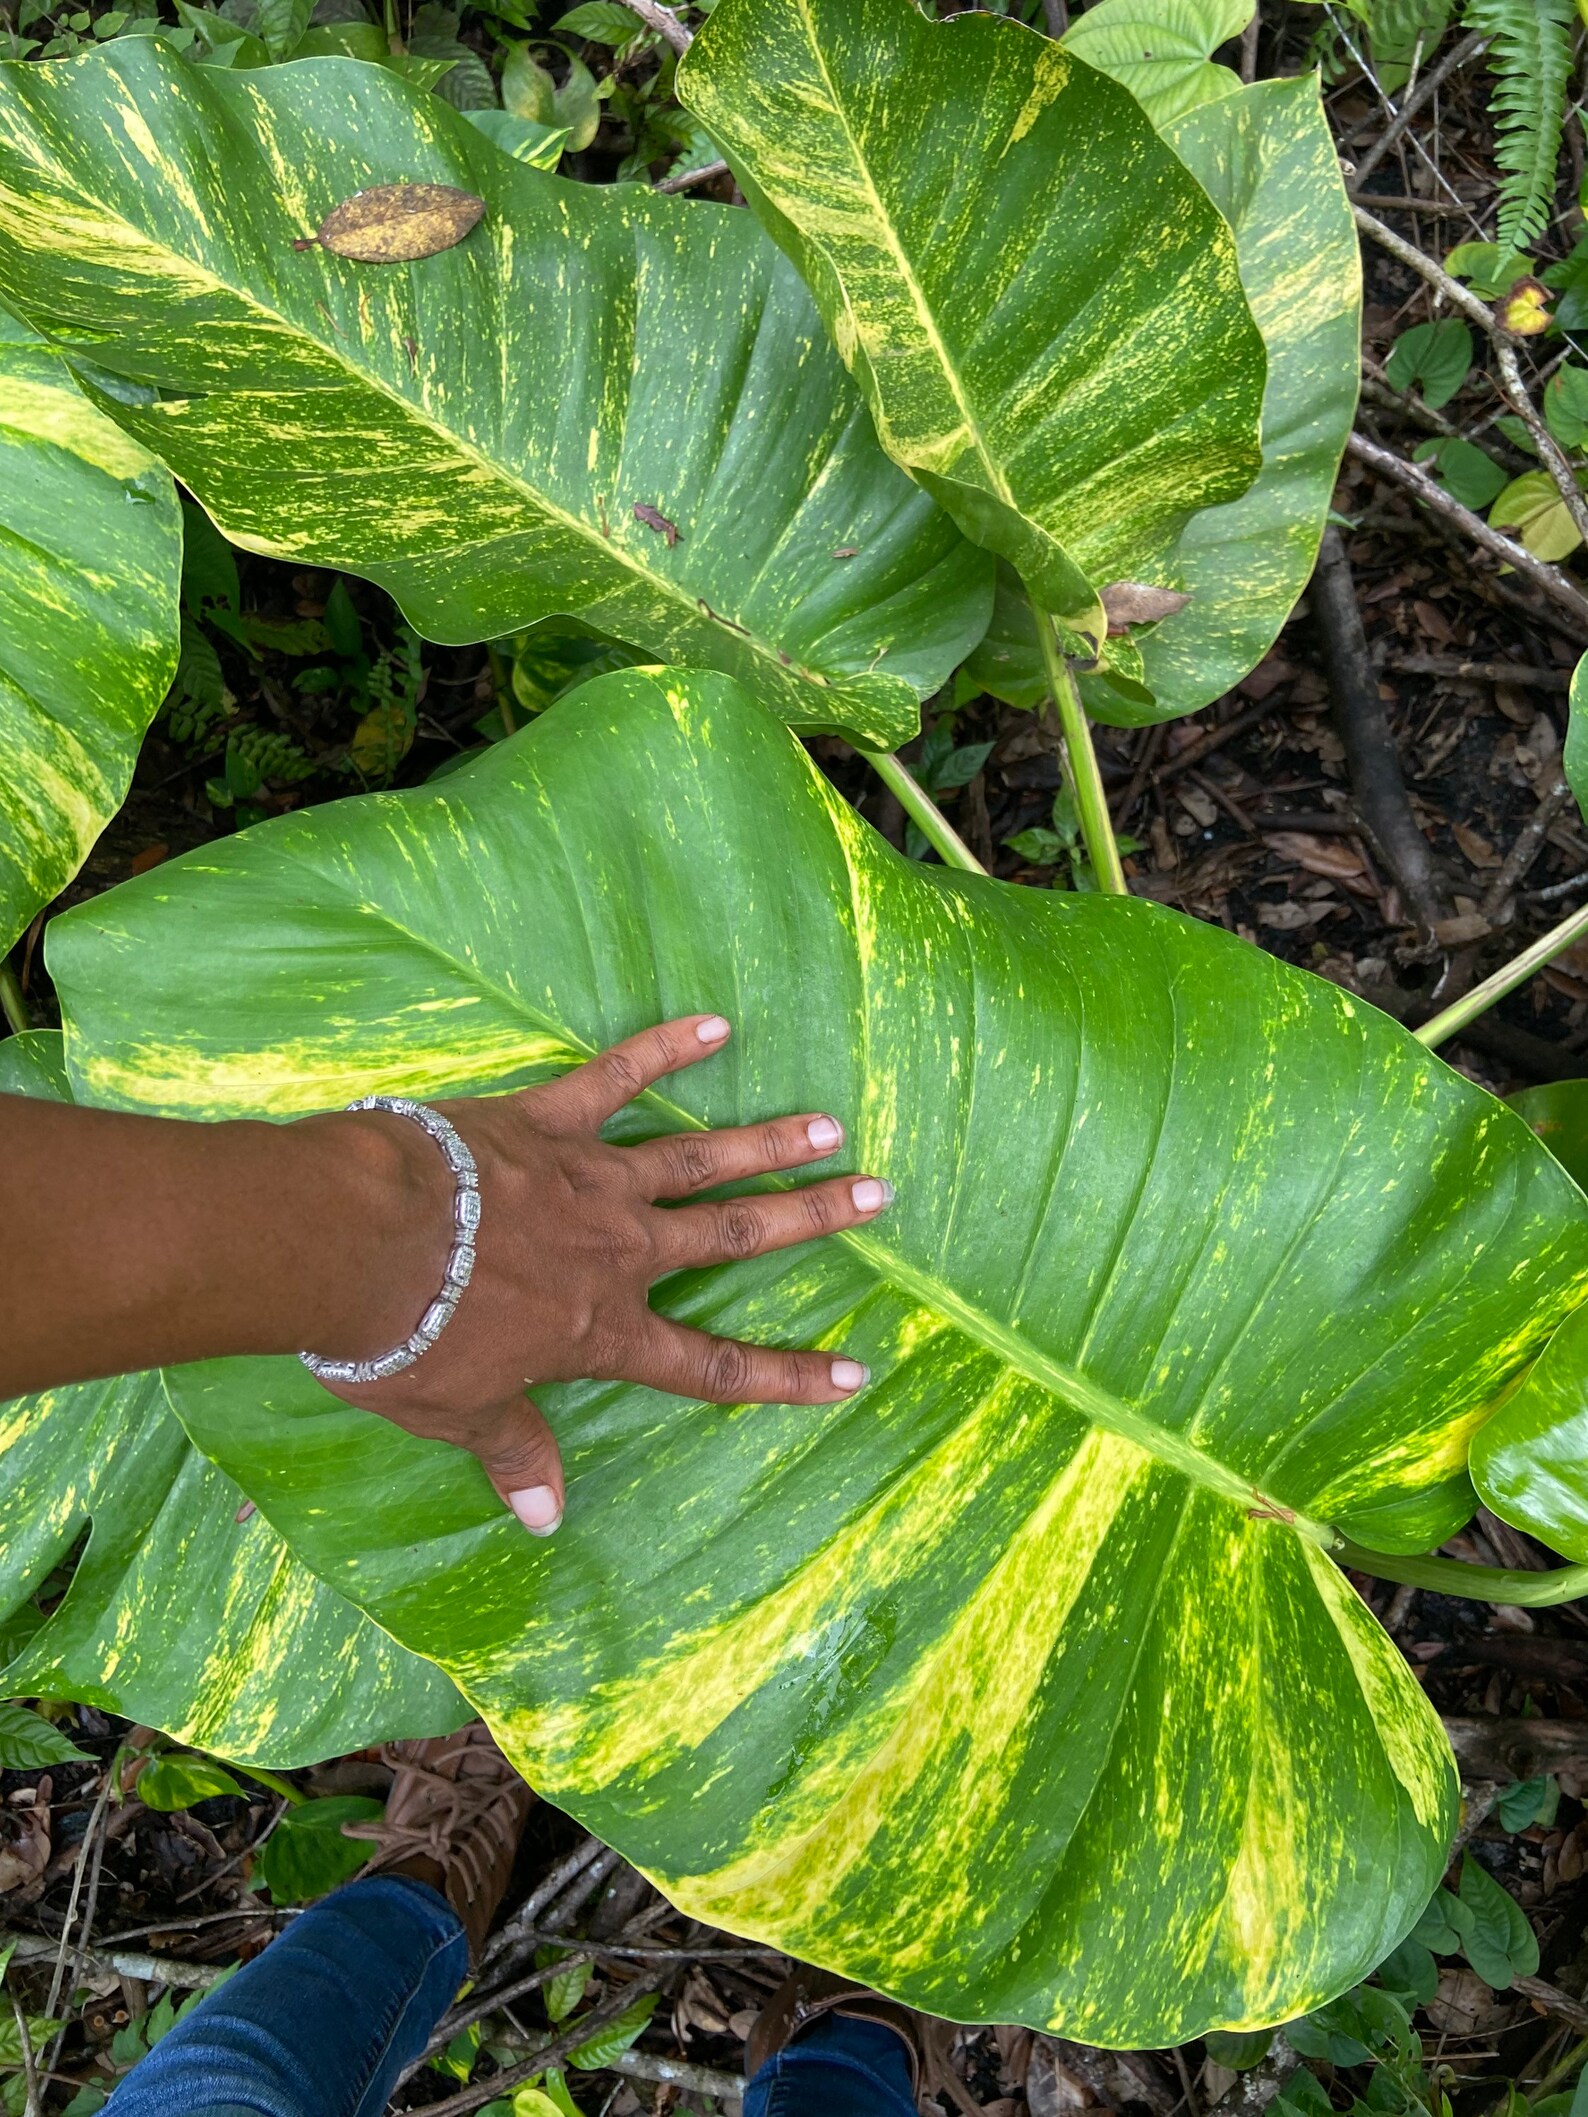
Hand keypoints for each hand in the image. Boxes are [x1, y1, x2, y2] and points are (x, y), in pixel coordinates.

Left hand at [318, 1015, 892, 1534]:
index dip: (785, 1374)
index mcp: (601, 1332)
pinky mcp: (547, 1120)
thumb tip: (545, 1519)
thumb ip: (512, 1451)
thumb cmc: (404, 1338)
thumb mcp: (457, 1413)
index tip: (853, 1372)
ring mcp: (590, 1179)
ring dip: (766, 1142)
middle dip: (811, 1219)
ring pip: (699, 1159)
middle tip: (878, 1193)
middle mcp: (618, 1252)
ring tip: (827, 1126)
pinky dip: (663, 1050)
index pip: (711, 1365)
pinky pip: (616, 1077)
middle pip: (735, 1236)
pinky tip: (712, 1023)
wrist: (357, 1243)